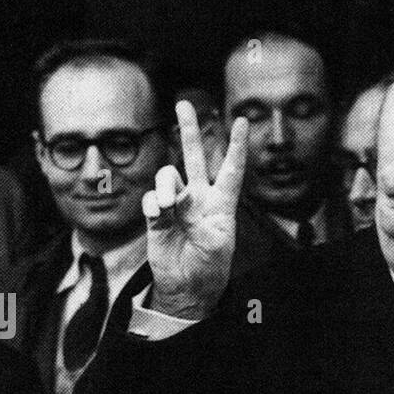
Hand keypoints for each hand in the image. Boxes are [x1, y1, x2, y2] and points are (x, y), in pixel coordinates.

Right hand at [142, 101, 248, 317]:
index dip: (236, 145)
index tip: (242, 120)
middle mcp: (199, 199)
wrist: (188, 289)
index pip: (230, 169)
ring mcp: (177, 206)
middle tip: (184, 104)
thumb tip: (175, 197)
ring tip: (168, 206)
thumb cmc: (210, 269)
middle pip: (194, 157)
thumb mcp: (216, 243)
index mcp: (222, 204)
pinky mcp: (157, 217)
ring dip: (167, 186)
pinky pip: (151, 199)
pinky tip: (158, 216)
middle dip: (190, 130)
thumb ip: (199, 215)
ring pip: (168, 176)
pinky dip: (153, 204)